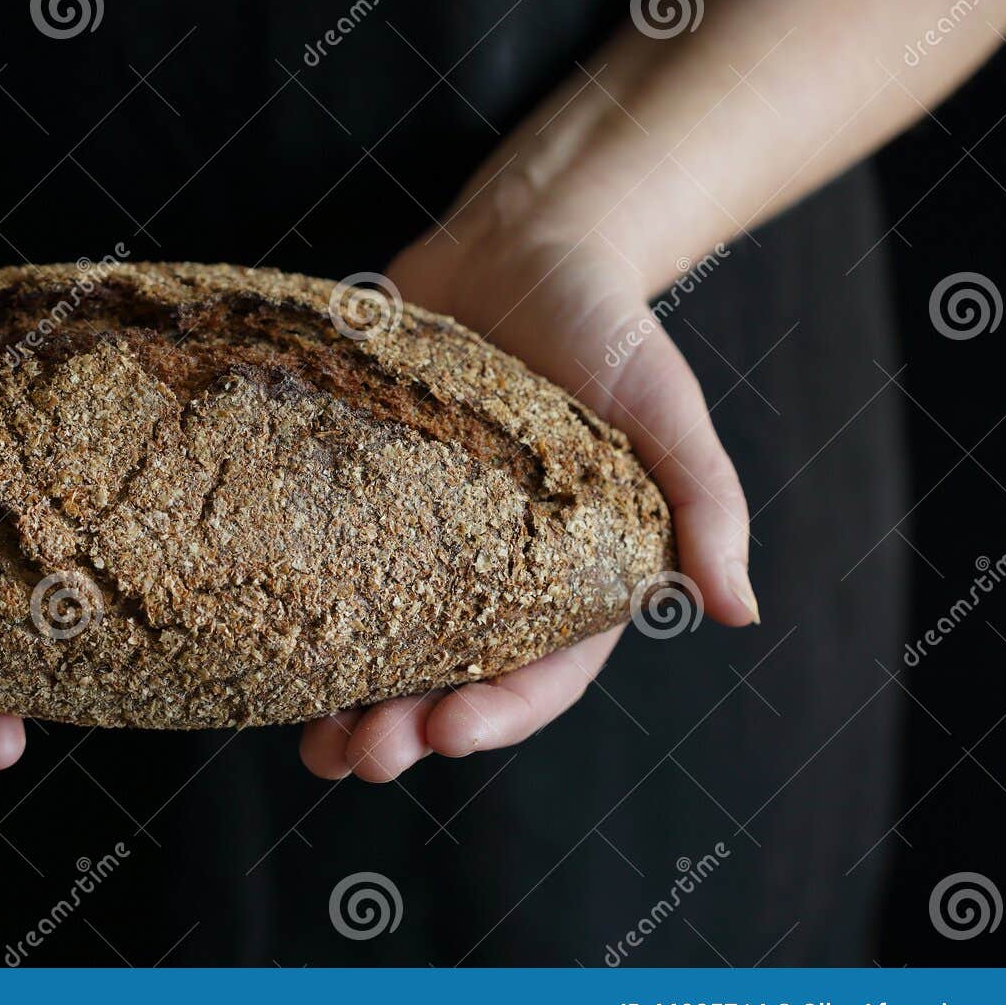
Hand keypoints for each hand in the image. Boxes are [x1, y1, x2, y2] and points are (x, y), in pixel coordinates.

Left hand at [300, 199, 756, 783]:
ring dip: (347, 707)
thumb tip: (737, 609)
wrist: (520, 248)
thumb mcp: (666, 407)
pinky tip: (268, 658)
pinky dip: (304, 625)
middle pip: (449, 682)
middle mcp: (493, 574)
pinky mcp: (364, 502)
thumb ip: (702, 502)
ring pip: (383, 649)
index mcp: (573, 575)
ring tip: (313, 746)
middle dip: (406, 732)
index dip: (495, 715)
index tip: (444, 734)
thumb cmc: (607, 325)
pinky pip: (330, 575)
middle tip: (362, 756)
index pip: (540, 673)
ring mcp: (422, 541)